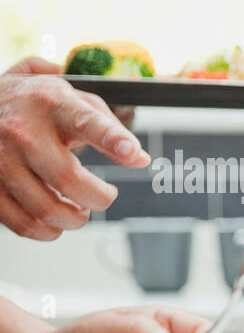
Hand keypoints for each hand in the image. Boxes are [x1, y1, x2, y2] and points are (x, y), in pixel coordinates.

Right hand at [0, 61, 149, 240]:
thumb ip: (111, 128)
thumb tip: (140, 160)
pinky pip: (22, 224)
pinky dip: (47, 231)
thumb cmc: (40, 105)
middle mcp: (23, 132)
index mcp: (52, 105)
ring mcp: (1, 159)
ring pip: (45, 210)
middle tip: (104, 196)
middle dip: (99, 199)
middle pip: (68, 180)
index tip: (132, 152)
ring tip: (80, 209)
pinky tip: (54, 217)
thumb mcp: (76, 101)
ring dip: (74, 220)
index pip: (86, 122)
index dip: (113, 139)